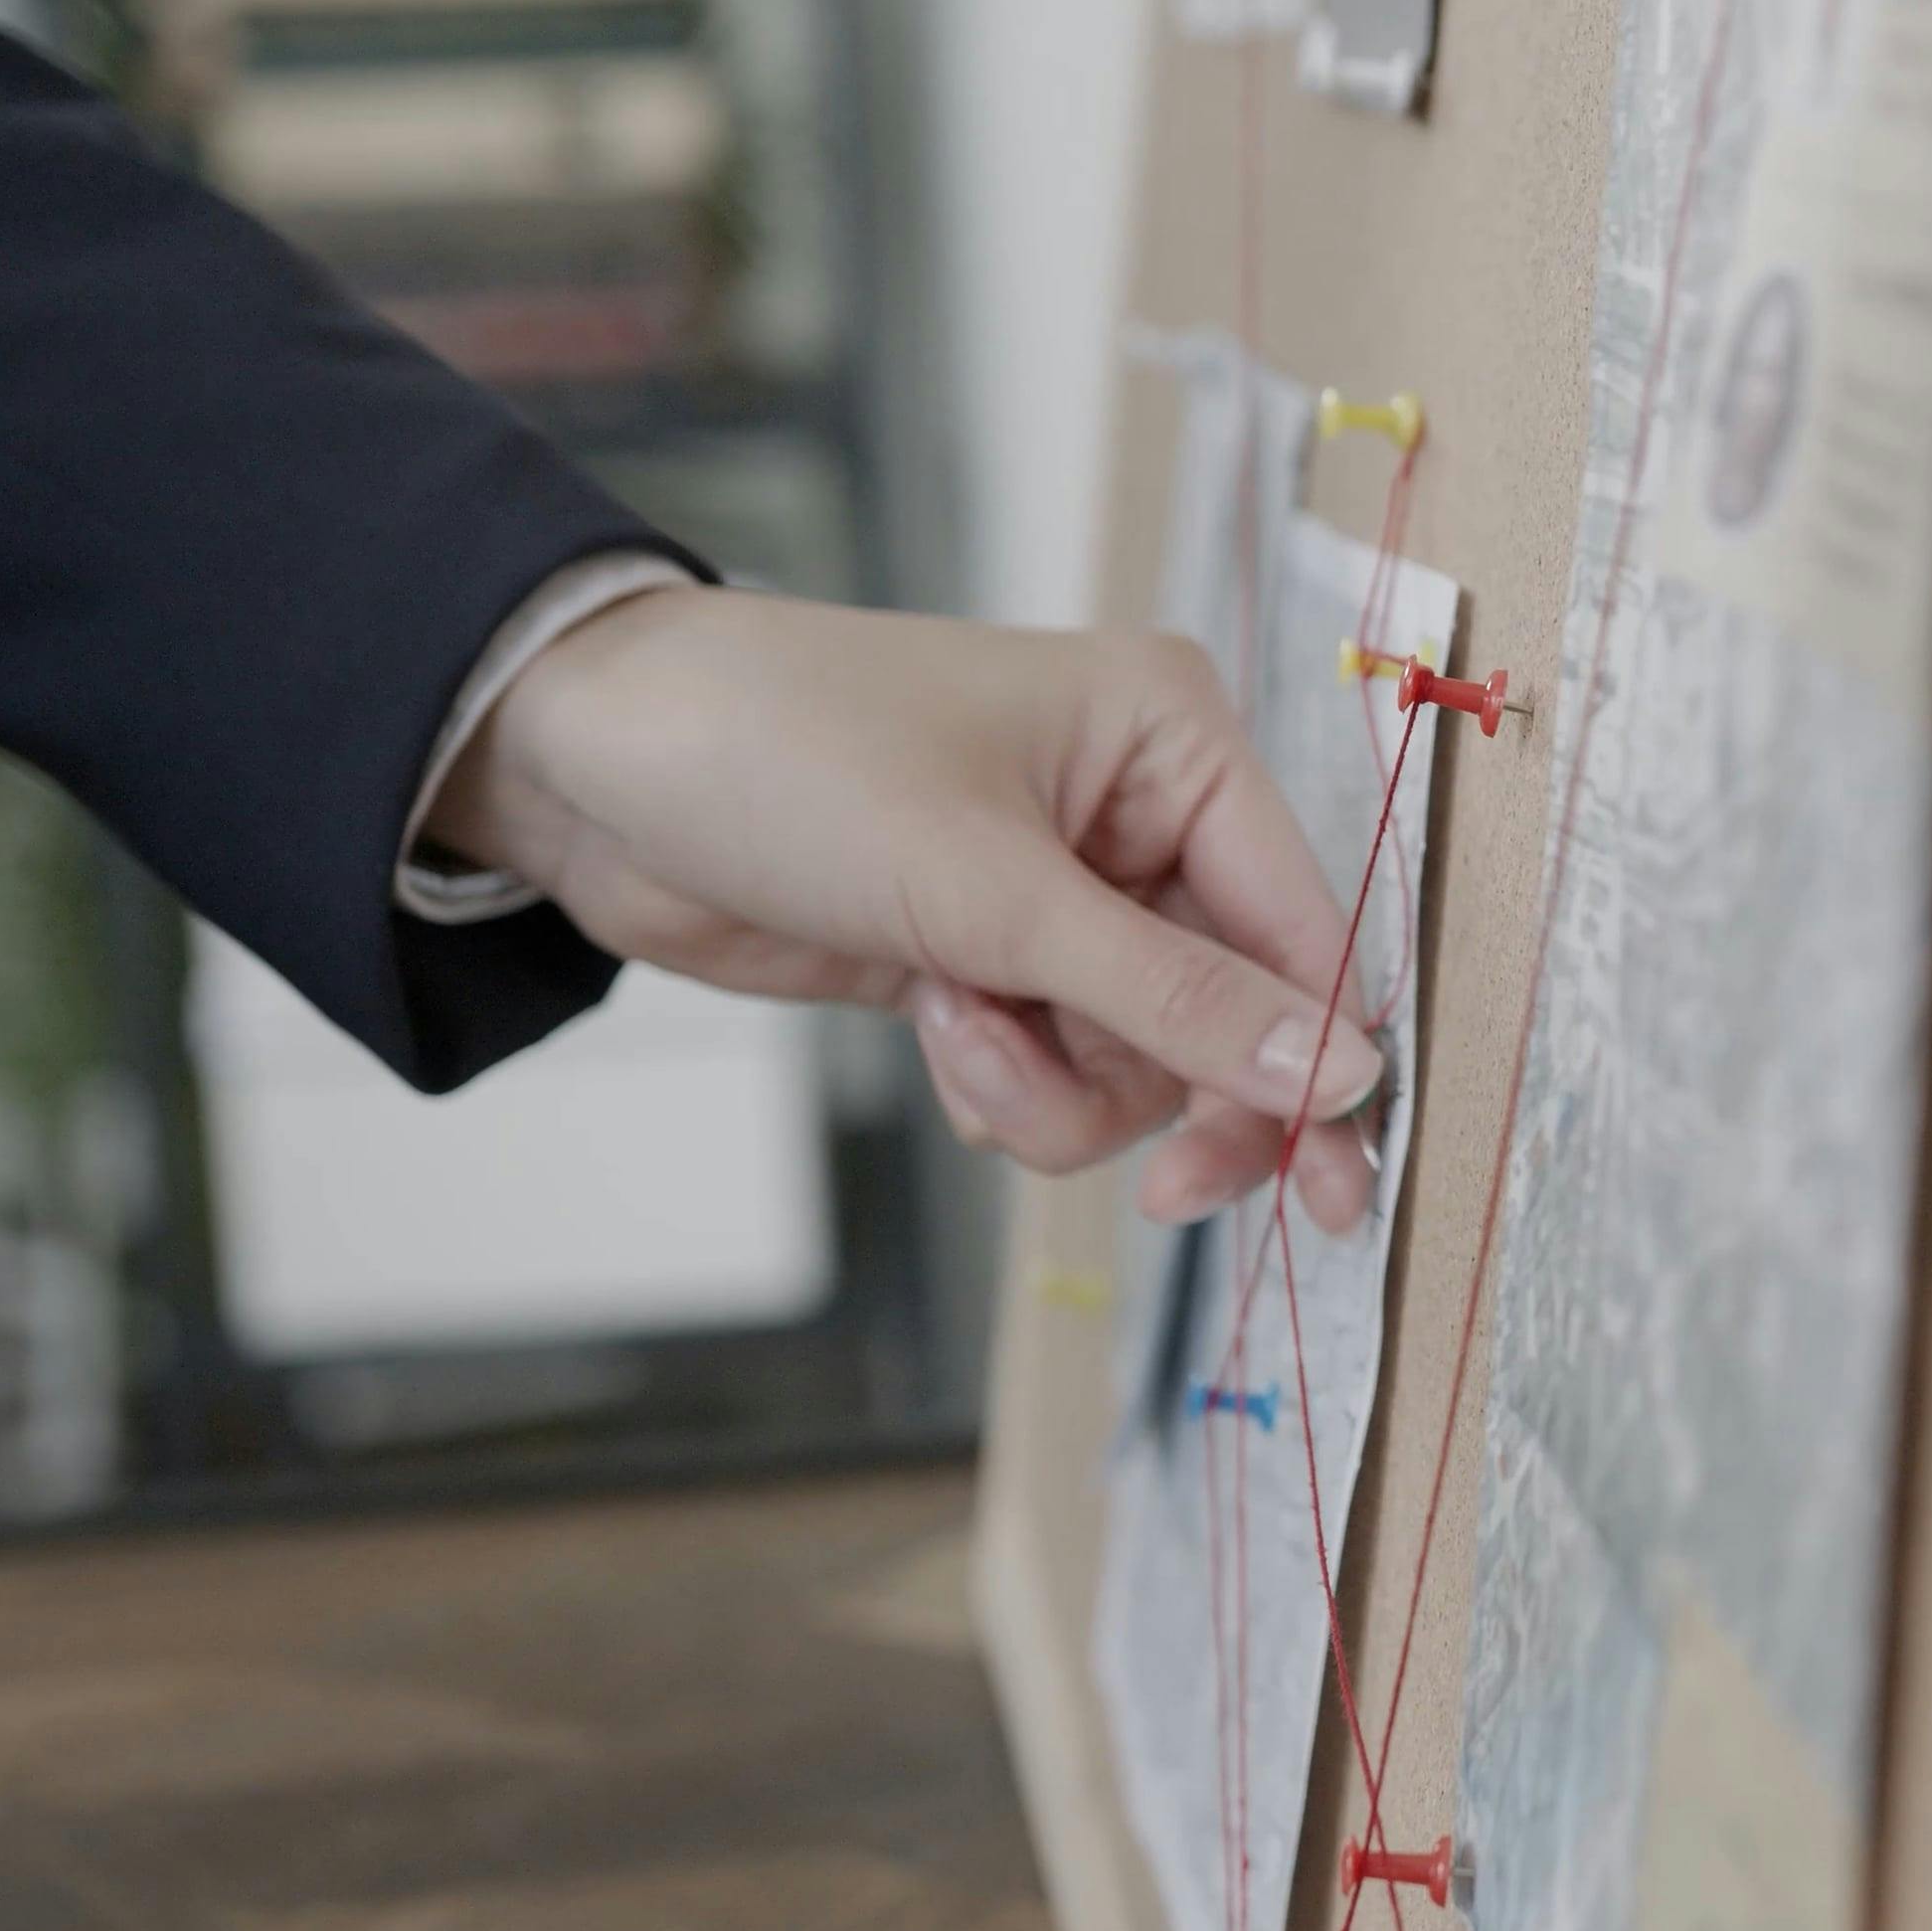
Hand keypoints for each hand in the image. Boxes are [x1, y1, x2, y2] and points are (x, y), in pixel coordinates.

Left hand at [425, 584, 1382, 1230]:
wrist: (588, 768)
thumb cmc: (785, 758)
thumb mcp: (994, 891)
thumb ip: (1177, 998)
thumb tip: (1343, 1073)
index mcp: (1176, 740)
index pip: (1304, 922)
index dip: (1321, 1056)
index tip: (1335, 1186)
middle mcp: (1142, 813)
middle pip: (1235, 1015)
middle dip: (1174, 1091)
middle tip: (1165, 1190)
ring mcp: (1067, 894)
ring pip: (1139, 1065)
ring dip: (1051, 1083)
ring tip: (954, 1024)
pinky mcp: (994, 960)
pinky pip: (1059, 1072)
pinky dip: (1002, 1081)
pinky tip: (929, 1021)